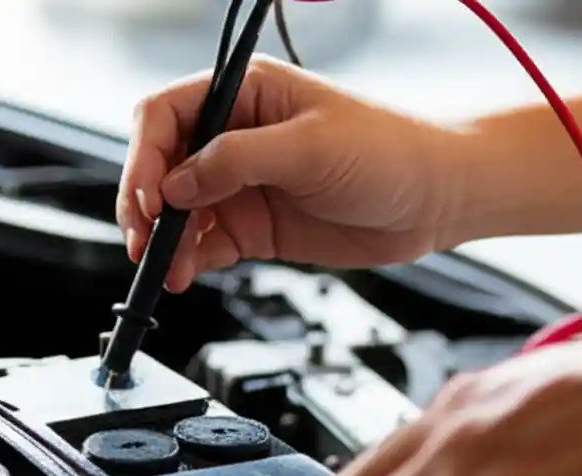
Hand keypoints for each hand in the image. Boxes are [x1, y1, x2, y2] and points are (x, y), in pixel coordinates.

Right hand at [116, 55, 469, 292]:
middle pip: (160, 166)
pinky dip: (186, 260)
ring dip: (164, 240)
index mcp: (243, 95)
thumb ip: (236, 162)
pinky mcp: (253, 226)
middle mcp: (234, 137)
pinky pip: (203, 243)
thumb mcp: (308, 148)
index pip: (165, 115)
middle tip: (144, 240)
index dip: (145, 156)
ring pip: (176, 212)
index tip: (149, 197)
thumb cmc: (390, 151)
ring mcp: (241, 184)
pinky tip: (183, 274)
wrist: (436, 200)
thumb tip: (176, 185)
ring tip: (167, 268)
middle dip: (144, 204)